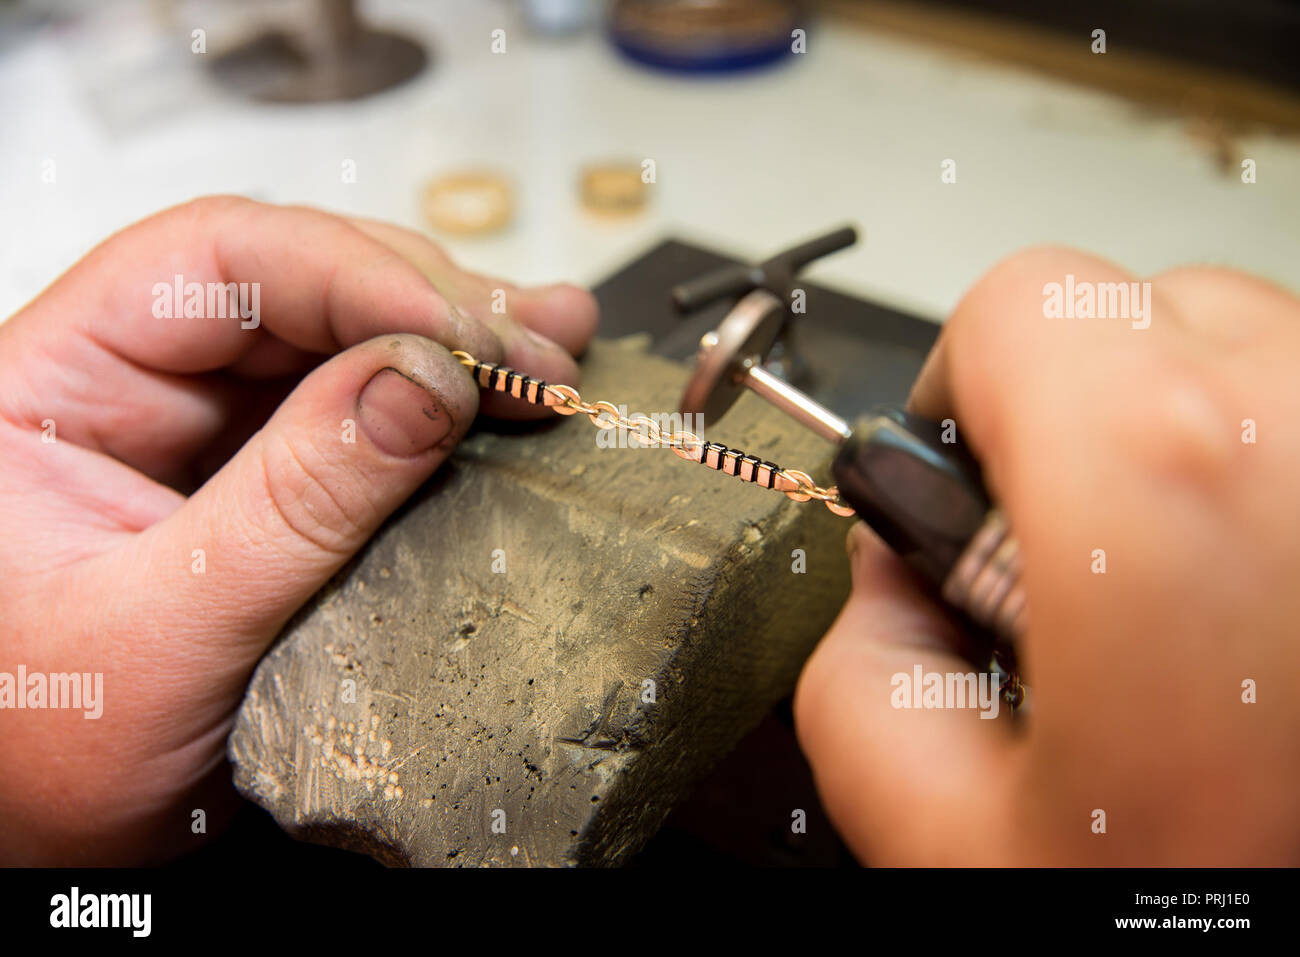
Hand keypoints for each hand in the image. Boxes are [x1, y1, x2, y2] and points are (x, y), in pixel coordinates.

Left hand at [0, 196, 597, 863]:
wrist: (50, 841)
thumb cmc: (45, 754)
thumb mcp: (169, 635)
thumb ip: (296, 505)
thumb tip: (424, 382)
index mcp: (53, 383)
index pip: (213, 263)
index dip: (351, 274)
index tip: (464, 332)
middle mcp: (129, 380)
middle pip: (295, 280)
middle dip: (428, 304)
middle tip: (534, 356)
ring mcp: (204, 423)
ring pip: (342, 329)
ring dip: (457, 334)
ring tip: (553, 348)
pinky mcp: (264, 473)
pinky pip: (363, 404)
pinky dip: (449, 393)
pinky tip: (515, 380)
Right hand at [795, 247, 1299, 864]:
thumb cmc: (1223, 915)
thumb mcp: (952, 837)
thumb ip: (858, 672)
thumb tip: (880, 588)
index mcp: (1164, 485)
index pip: (1022, 305)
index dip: (965, 386)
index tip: (974, 466)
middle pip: (1149, 313)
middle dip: (1083, 415)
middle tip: (1087, 565)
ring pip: (1269, 364)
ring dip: (1206, 447)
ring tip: (1205, 612)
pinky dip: (1287, 490)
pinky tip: (1279, 617)